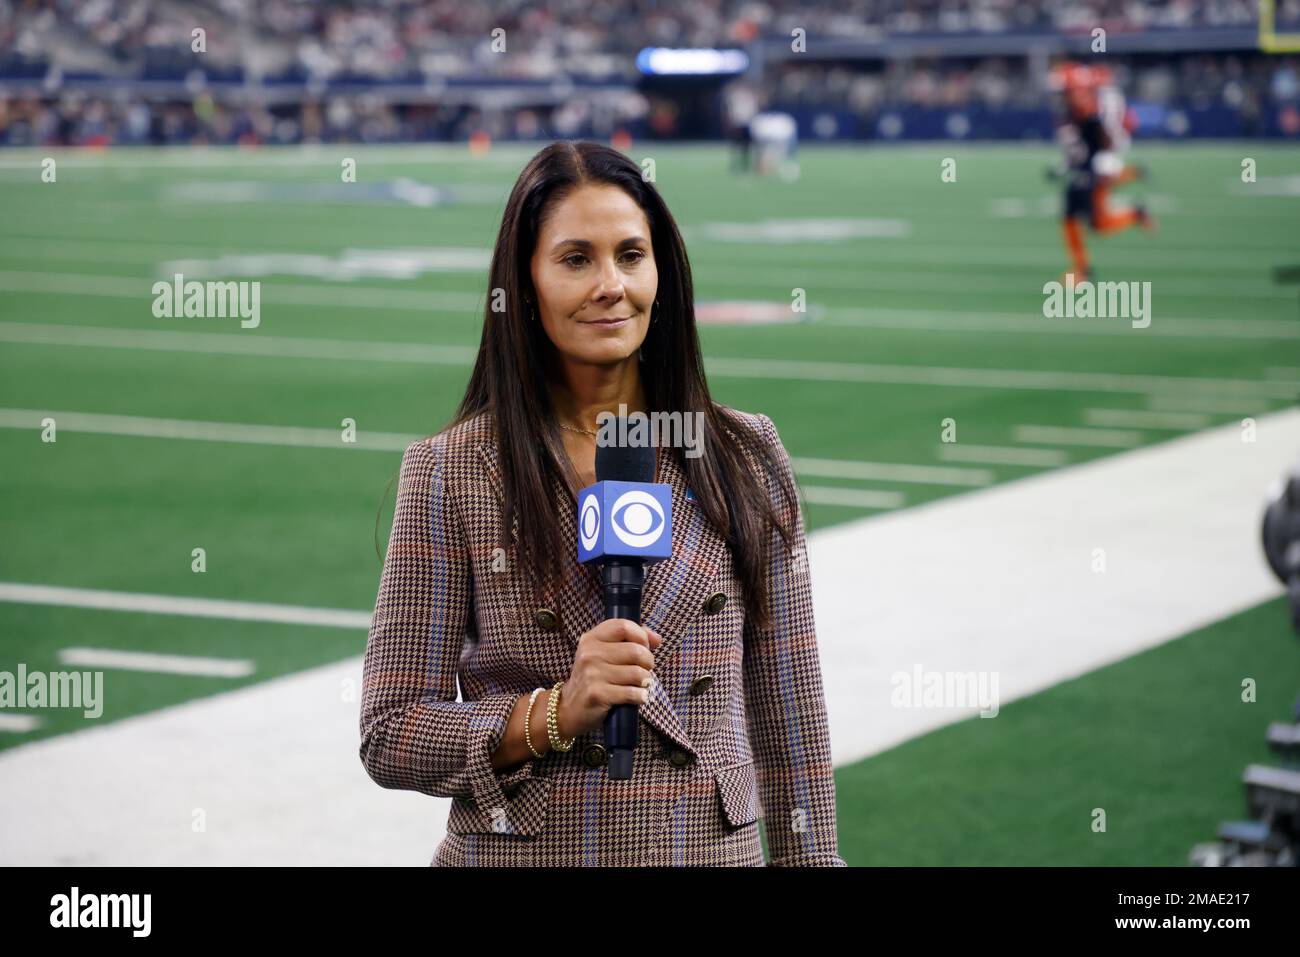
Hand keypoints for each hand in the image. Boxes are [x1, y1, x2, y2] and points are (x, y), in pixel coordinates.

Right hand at [557, 619, 661, 738]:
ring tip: (639, 685)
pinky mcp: (597, 694)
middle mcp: (589, 654)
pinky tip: (637, 697)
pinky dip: (641, 696)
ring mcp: (592, 674)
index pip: (624, 626)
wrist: (569, 708)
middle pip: (636, 651)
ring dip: (645, 682)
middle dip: (648, 662)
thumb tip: (657, 638)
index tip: (644, 648)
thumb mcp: (604, 654)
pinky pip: (632, 693)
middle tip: (644, 670)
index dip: (642, 637)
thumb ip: (630, 641)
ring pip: (637, 673)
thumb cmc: (594, 678)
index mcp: (591, 639)